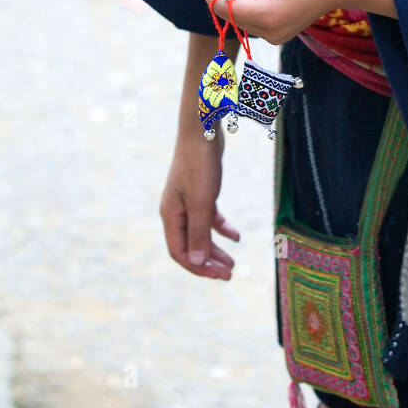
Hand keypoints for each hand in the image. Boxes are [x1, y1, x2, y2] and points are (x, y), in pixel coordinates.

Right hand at [160, 128, 239, 279]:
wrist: (202, 131)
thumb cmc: (199, 165)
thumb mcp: (202, 202)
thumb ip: (199, 232)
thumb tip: (197, 261)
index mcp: (171, 216)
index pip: (180, 252)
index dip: (199, 267)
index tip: (220, 276)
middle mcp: (176, 211)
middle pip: (191, 246)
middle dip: (209, 262)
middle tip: (230, 274)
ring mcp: (187, 202)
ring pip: (201, 234)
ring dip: (216, 249)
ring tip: (233, 263)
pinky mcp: (200, 192)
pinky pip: (209, 218)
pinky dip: (221, 228)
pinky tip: (236, 237)